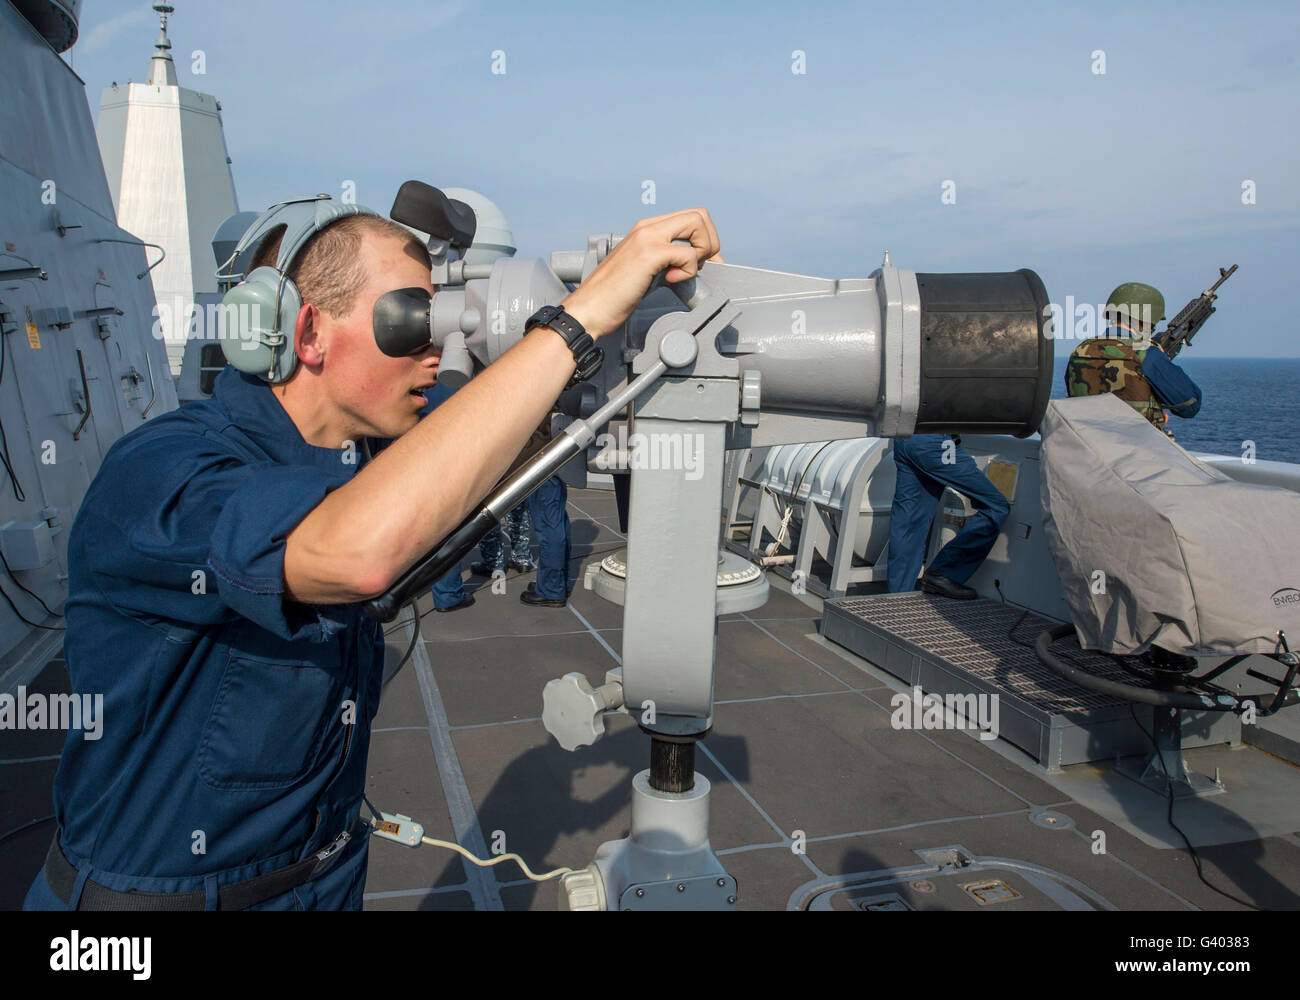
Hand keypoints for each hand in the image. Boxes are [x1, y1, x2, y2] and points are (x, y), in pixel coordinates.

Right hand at [561, 208, 720, 339]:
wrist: (588, 309)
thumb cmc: (613, 296)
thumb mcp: (646, 271)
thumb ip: (668, 261)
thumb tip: (697, 264)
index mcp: (646, 229)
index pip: (691, 217)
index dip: (705, 239)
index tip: (702, 264)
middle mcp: (647, 228)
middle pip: (699, 214)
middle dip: (710, 242)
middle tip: (699, 267)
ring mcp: (647, 238)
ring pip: (697, 224)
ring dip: (702, 251)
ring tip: (684, 272)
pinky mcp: (648, 254)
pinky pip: (688, 254)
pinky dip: (687, 271)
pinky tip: (670, 281)